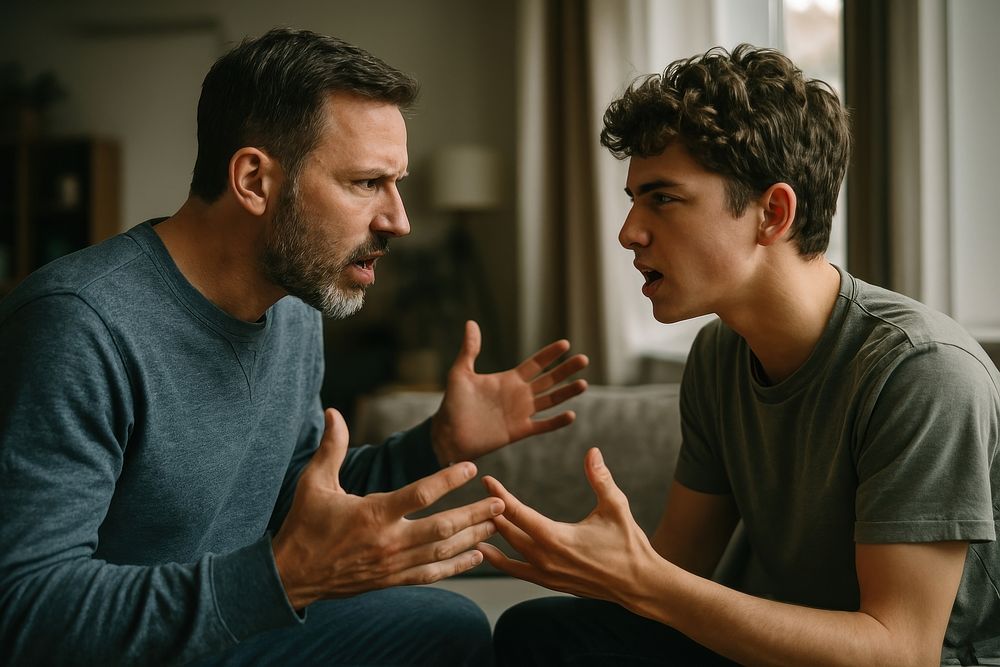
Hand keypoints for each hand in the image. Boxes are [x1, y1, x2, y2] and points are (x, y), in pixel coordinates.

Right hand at [272, 409, 504, 609]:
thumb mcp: (313, 483)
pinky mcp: (393, 580)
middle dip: (474, 514)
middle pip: (443, 527)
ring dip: (473, 538)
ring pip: (442, 552)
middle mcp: (389, 541)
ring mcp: (393, 564)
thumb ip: (332, 448)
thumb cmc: (304, 524)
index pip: (420, 494)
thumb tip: (334, 412)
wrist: (293, 575)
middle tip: (500, 502)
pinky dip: (457, 566)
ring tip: (497, 525)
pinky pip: (431, 574)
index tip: (471, 467)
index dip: (449, 480)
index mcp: (373, 514)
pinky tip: (477, 557)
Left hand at [431, 320, 588, 463]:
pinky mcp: (519, 431)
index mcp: (509, 380)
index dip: (550, 354)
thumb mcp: (460, 372)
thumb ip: (469, 349)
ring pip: (551, 400)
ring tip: (583, 383)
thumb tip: (471, 322)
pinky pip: (542, 425)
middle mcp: (519, 395)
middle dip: (566, 370)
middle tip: (584, 359)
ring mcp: (521, 413)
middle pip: (549, 380)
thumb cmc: (453, 404)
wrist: (448, 434)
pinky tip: (570, 414)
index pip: (535, 364)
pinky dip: (556, 422)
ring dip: (567, 392)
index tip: (566, 344)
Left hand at [478, 447, 661, 606]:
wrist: (638, 584)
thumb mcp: (616, 507)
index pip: (518, 513)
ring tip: (474, 520)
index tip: (487, 480)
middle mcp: (546, 558)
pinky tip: (487, 552)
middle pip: (507, 532)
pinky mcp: (550, 583)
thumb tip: (592, 451)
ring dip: (493, 536)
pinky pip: (517, 572)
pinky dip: (500, 561)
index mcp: (557, 538)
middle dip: (491, 512)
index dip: (500, 495)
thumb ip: (600, 479)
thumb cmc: (628, 544)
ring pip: (509, 553)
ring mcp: (546, 574)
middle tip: (475, 494)